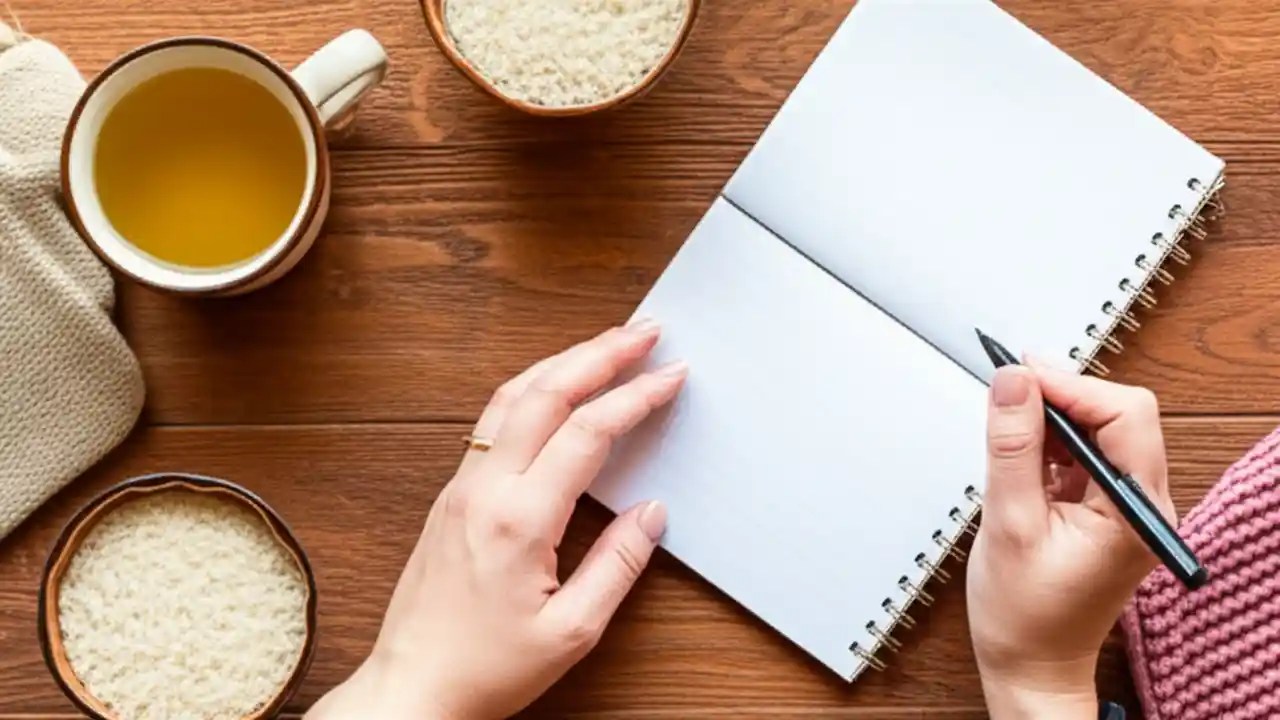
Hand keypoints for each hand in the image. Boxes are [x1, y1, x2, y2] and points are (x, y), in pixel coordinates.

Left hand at [306, 321, 685, 719]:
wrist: (412, 688)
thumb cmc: (485, 669)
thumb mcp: (571, 631)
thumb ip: (617, 565)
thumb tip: (652, 514)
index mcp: (518, 520)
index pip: (588, 432)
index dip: (636, 396)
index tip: (672, 375)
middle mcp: (484, 490)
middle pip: (545, 392)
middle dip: (601, 353)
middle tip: (645, 331)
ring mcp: (461, 487)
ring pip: (511, 396)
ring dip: (562, 361)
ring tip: (604, 344)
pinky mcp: (450, 495)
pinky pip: (492, 420)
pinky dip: (531, 388)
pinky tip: (552, 388)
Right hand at [967, 363, 1174, 719]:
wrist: (1030, 665)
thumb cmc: (1024, 616)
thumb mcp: (1008, 524)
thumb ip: (1012, 448)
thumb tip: (1013, 382)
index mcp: (1136, 513)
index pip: (1125, 416)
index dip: (1071, 385)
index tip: (1020, 373)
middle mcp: (1145, 505)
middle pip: (1118, 415)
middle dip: (1062, 394)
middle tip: (1008, 386)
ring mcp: (1128, 506)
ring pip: (1101, 429)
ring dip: (1054, 417)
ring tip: (1008, 425)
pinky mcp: (1106, 508)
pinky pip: (1086, 453)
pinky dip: (1051, 441)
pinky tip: (1021, 453)